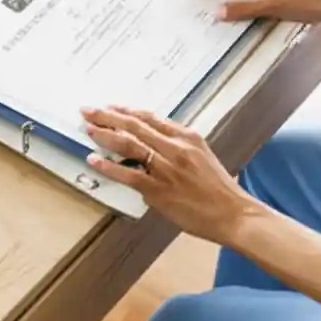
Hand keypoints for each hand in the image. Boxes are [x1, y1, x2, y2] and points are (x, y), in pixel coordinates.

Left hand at [81, 105, 254, 243]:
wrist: (232, 213)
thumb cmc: (219, 189)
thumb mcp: (203, 157)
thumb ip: (179, 148)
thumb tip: (153, 146)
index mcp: (188, 137)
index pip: (150, 118)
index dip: (127, 111)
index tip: (110, 107)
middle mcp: (176, 148)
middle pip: (135, 126)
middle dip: (108, 116)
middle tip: (88, 111)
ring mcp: (166, 168)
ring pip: (129, 145)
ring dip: (105, 135)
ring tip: (88, 129)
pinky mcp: (159, 189)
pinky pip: (128, 174)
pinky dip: (109, 166)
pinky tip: (94, 161)